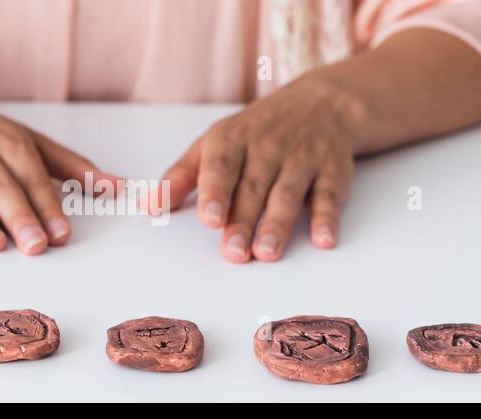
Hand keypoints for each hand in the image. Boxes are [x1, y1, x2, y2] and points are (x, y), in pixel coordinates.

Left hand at [160, 74, 363, 262]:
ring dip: (278, 224)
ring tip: (266, 253)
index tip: (209, 218)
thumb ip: (182, 176)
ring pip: (289, 193)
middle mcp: (267, 148)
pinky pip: (330, 195)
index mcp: (232, 140)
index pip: (221, 166)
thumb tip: (149, 206)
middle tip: (233, 253)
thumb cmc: (255, 133)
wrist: (320, 104)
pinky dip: (328, 217)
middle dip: (243, 221)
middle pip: (254, 188)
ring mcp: (302, 158)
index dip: (215, 191)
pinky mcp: (332, 171)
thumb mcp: (213, 144)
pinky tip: (324, 240)